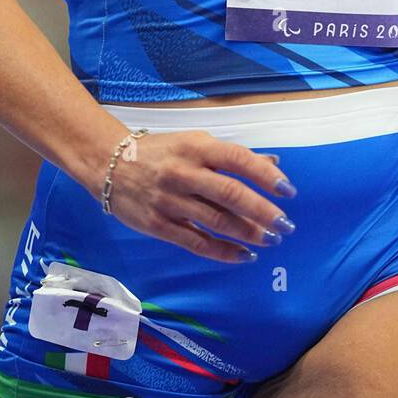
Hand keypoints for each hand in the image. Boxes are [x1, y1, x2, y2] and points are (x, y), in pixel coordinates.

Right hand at [106, 130, 296, 263]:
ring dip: (248, 233)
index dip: (265, 175)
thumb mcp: (195, 142)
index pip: (238, 159)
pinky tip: (244, 255)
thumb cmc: (162, 151)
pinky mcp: (159, 225)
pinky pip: (196, 242)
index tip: (288, 191)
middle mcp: (185, 172)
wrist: (110, 164)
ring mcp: (171, 200)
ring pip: (216, 221)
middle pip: (230, 194)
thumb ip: (230, 156)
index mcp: (196, 147)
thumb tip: (272, 164)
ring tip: (271, 240)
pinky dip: (223, 251)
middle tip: (285, 225)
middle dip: (262, 212)